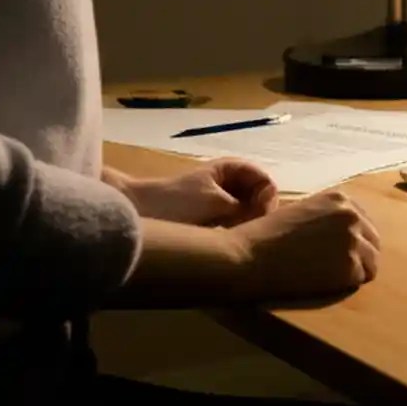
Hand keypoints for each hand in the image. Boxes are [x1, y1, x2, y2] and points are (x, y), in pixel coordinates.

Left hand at [118, 158, 279, 226]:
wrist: (136, 212)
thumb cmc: (177, 203)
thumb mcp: (217, 203)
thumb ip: (250, 207)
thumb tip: (270, 215)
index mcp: (232, 168)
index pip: (267, 183)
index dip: (266, 197)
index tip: (257, 212)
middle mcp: (230, 182)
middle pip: (259, 199)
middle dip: (255, 213)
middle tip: (242, 226)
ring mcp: (221, 200)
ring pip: (248, 214)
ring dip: (244, 224)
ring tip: (229, 232)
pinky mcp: (212, 217)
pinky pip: (235, 224)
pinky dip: (233, 231)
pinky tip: (222, 237)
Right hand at [228, 188, 380, 299]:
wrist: (250, 256)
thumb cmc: (266, 235)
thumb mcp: (302, 211)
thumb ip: (328, 216)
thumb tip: (346, 232)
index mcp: (340, 199)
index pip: (364, 221)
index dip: (354, 238)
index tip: (340, 249)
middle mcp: (352, 216)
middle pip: (373, 240)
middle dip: (360, 254)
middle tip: (338, 267)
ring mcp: (353, 241)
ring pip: (372, 260)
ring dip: (356, 269)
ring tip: (331, 275)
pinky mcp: (350, 266)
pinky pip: (362, 277)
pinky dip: (348, 282)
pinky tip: (326, 282)